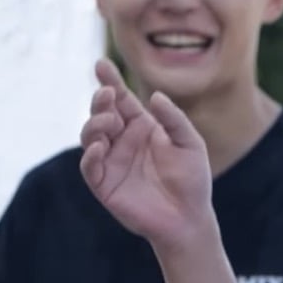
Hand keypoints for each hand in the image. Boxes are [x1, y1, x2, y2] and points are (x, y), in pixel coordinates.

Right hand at [79, 58, 214, 252]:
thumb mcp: (190, 143)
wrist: (189, 218)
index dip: (109, 81)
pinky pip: (90, 167)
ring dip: (95, 124)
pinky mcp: (105, 184)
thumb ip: (174, 119)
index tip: (101, 64)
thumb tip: (155, 96)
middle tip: (107, 94)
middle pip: (102, 113)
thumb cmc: (192, 179)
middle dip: (100, 101)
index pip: (121, 99)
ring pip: (90, 136)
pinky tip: (99, 147)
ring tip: (110, 122)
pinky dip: (90, 155)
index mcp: (141, 126)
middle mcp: (122, 140)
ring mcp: (111, 161)